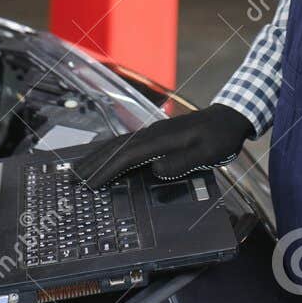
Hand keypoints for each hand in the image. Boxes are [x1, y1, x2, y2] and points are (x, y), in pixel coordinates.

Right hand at [70, 104, 254, 188]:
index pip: (127, 156)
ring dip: (98, 157)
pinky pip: (126, 145)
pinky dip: (111, 152)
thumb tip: (156, 170)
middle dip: (93, 163)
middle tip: (72, 179)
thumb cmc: (220, 138)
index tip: (90, 184)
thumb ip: (182, 161)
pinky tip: (106, 158)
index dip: (107, 170)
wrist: (229, 118)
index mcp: (161, 139)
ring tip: (80, 170)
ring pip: (119, 145)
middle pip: (116, 149)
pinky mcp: (156, 135)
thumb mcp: (207, 153)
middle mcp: (151, 133)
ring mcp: (152, 133)